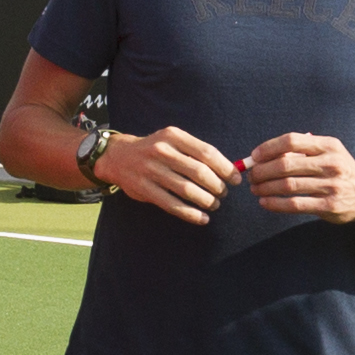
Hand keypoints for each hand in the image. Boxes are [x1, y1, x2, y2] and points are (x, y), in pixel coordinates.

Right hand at [95, 124, 239, 223]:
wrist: (118, 156)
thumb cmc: (155, 150)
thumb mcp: (173, 141)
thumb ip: (197, 152)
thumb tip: (229, 169)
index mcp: (173, 136)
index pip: (207, 152)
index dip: (225, 168)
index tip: (236, 179)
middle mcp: (161, 150)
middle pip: (199, 172)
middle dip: (217, 186)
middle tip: (223, 194)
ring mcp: (151, 170)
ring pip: (187, 190)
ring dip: (206, 201)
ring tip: (214, 205)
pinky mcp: (144, 189)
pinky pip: (172, 205)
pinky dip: (191, 214)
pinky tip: (202, 218)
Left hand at [247, 131, 354, 224]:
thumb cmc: (340, 171)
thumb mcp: (329, 154)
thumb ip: (303, 152)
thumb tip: (266, 157)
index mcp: (329, 146)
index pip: (292, 141)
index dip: (269, 148)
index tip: (255, 156)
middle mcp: (331, 164)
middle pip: (286, 165)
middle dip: (263, 171)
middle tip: (251, 176)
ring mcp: (331, 186)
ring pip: (288, 185)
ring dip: (266, 188)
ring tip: (255, 189)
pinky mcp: (328, 206)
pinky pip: (295, 204)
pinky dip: (276, 204)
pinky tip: (265, 202)